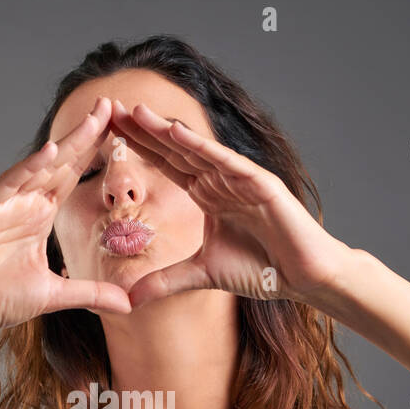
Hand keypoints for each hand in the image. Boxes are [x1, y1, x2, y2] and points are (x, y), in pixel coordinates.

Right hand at [0, 96, 131, 346]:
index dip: (95, 152)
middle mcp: (24, 203)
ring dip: (66, 142)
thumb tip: (129, 304)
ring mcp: (3, 205)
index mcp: (40, 215)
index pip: (72, 176)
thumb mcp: (53, 294)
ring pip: (39, 167)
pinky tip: (50, 151)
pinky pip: (8, 185)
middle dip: (87, 133)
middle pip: (61, 162)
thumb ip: (90, 293)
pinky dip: (28, 169)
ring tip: (93, 118)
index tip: (122, 129)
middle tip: (112, 103)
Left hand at [107, 99, 353, 309]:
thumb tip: (130, 300)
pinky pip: (228, 162)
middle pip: (175, 150)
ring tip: (136, 111)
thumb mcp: (202, 275)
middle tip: (111, 108)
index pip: (166, 164)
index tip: (107, 133)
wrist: (303, 278)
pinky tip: (178, 133)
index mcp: (207, 194)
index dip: (139, 148)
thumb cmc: (261, 269)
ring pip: (197, 150)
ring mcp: (241, 179)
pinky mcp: (261, 184)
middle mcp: (220, 180)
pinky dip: (204, 148)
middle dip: (143, 130)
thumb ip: (167, 281)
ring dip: (167, 130)